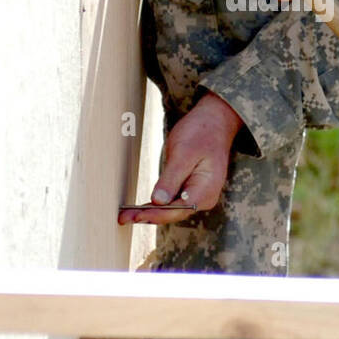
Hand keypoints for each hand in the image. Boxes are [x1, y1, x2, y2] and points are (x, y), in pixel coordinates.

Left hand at [117, 92, 243, 224]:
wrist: (215, 121)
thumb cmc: (201, 133)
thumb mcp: (184, 153)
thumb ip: (171, 179)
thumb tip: (158, 201)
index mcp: (205, 190)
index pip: (177, 210)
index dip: (155, 215)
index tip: (135, 216)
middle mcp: (204, 197)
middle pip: (173, 213)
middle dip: (148, 216)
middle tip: (122, 217)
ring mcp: (198, 194)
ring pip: (171, 209)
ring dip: (149, 212)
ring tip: (126, 215)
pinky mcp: (190, 189)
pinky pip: (172, 201)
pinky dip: (157, 204)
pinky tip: (141, 208)